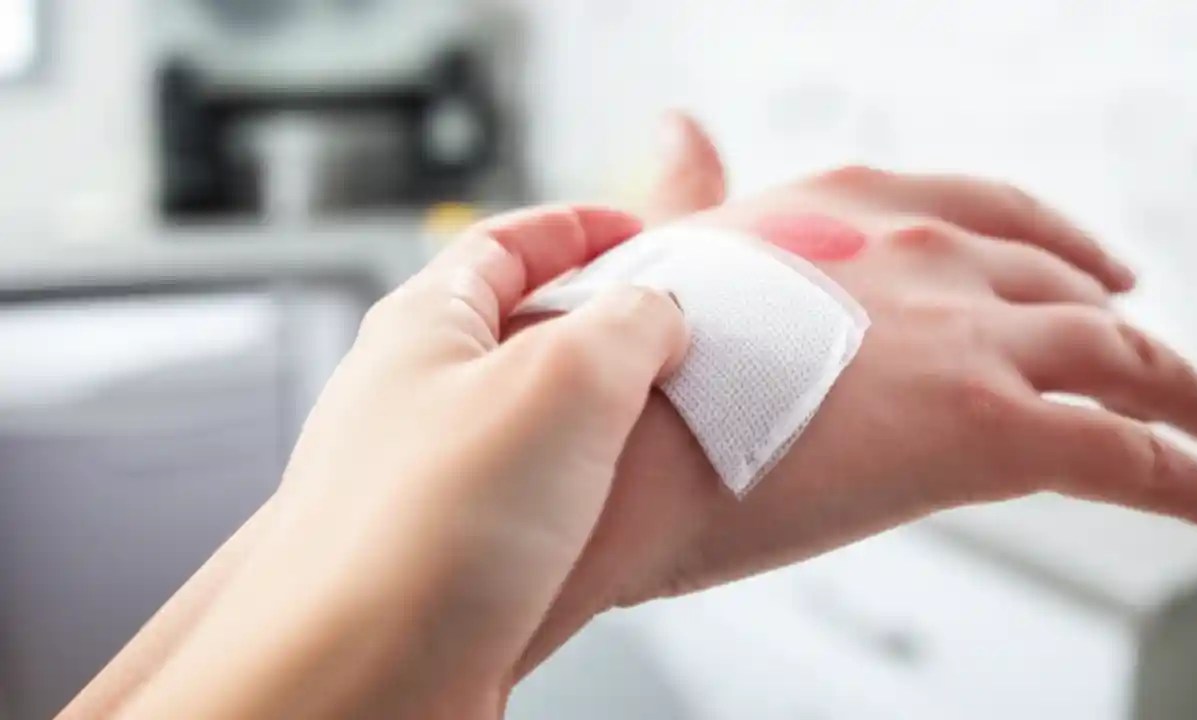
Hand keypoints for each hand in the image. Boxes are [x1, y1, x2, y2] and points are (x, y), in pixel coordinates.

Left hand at [120, 206, 685, 718]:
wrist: (358, 685)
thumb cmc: (429, 530)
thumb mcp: (563, 381)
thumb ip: (629, 323)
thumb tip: (661, 315)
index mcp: (424, 326)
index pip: (502, 243)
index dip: (576, 227)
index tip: (641, 232)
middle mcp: (415, 396)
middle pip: (518, 327)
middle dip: (598, 319)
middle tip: (671, 327)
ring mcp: (427, 477)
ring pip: (529, 417)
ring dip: (599, 409)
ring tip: (664, 415)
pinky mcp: (447, 555)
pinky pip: (529, 495)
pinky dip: (582, 485)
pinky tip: (618, 506)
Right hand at [518, 114, 1196, 672]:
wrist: (599, 450)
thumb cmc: (615, 368)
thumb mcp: (663, 254)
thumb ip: (697, 195)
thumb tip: (681, 129)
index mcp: (846, 203)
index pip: (986, 208)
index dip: (1053, 238)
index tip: (1090, 266)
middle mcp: (919, 250)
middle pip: (1064, 284)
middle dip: (1123, 321)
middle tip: (1154, 354)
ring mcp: (961, 332)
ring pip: (1121, 357)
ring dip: (1188, 395)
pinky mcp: (987, 429)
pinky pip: (1124, 454)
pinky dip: (1187, 478)